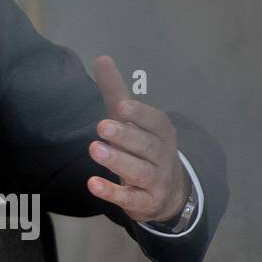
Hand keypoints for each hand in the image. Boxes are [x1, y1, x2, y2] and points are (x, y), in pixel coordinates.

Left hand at [86, 56, 190, 222]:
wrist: (169, 193)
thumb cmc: (144, 147)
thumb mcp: (132, 121)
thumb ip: (116, 92)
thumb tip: (101, 58)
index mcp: (162, 133)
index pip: (156, 122)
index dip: (140, 114)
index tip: (122, 105)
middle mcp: (163, 157)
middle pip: (147, 146)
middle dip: (126, 136)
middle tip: (102, 127)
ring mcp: (157, 182)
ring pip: (140, 172)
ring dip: (118, 161)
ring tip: (95, 149)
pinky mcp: (145, 203)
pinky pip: (130, 199)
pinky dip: (112, 192)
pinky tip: (93, 184)